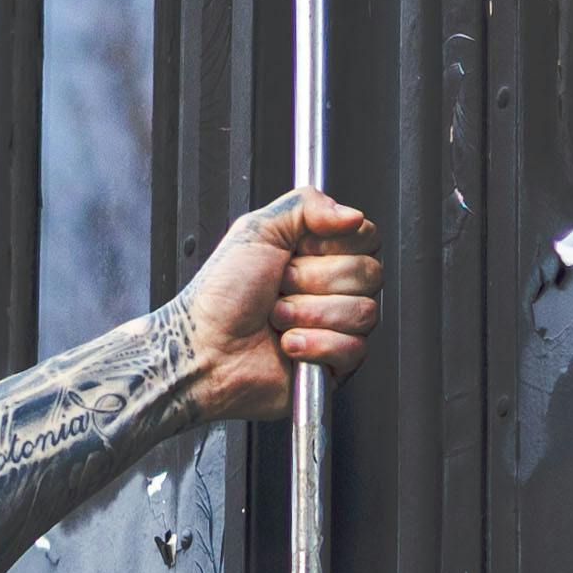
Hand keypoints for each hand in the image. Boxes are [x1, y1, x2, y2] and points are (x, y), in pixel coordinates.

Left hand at [181, 190, 382, 420]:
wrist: (203, 349)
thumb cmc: (220, 297)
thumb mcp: (258, 229)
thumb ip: (306, 204)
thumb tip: (352, 215)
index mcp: (322, 255)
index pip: (367, 237)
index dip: (334, 244)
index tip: (298, 251)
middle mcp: (333, 290)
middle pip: (369, 274)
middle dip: (314, 280)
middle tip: (280, 287)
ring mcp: (336, 328)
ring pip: (364, 312)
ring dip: (310, 313)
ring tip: (278, 318)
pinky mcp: (333, 368)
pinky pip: (353, 350)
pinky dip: (314, 345)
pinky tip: (287, 345)